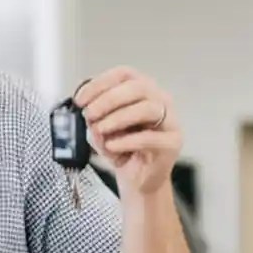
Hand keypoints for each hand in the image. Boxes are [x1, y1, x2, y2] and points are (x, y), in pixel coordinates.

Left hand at [73, 66, 180, 195]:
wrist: (138, 178)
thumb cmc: (122, 149)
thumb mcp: (101, 130)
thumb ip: (95, 119)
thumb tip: (89, 115)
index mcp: (141, 91)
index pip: (124, 74)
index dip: (100, 83)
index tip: (81, 99)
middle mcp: (159, 101)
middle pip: (138, 87)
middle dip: (109, 99)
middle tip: (90, 114)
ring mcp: (169, 121)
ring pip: (148, 108)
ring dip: (118, 118)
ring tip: (100, 129)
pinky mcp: (172, 143)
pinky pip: (150, 137)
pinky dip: (126, 140)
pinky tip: (112, 145)